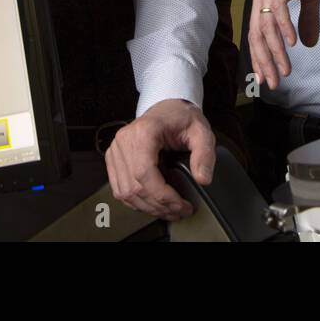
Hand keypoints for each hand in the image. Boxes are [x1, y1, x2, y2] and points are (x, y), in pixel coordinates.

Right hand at [106, 99, 214, 220]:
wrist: (168, 109)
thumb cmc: (182, 118)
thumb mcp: (201, 132)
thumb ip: (205, 155)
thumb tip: (202, 179)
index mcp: (144, 132)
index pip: (144, 172)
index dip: (161, 196)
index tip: (180, 205)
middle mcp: (125, 140)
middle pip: (134, 186)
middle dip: (158, 206)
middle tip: (180, 211)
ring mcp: (116, 150)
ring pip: (125, 192)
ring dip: (148, 207)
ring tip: (169, 211)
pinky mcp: (114, 158)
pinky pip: (120, 189)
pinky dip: (136, 201)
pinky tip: (153, 203)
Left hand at [247, 0, 319, 90]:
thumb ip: (307, 18)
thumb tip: (308, 44)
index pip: (258, 34)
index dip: (261, 57)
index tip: (267, 79)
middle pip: (257, 35)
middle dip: (265, 62)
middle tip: (273, 84)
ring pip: (266, 25)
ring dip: (275, 50)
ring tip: (284, 69)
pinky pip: (278, 6)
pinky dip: (284, 26)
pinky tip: (292, 43)